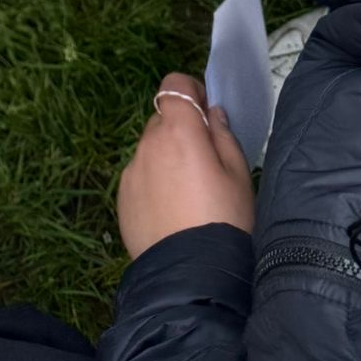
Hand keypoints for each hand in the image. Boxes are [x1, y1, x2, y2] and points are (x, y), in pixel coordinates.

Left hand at [117, 73, 254, 258]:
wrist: (192, 275)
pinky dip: (154, 184)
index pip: (173, 85)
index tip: (206, 115)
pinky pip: (140, 177)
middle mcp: (147, 143)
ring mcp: (131, 170)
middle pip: (163, 120)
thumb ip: (222, 136)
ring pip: (150, 150)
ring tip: (190, 196)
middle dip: (181, 131)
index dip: (190, 93)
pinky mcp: (122, 196)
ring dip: (166, 159)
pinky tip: (173, 212)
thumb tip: (211, 112)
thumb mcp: (239, 175)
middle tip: (204, 164)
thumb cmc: (225, 220)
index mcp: (178, 131)